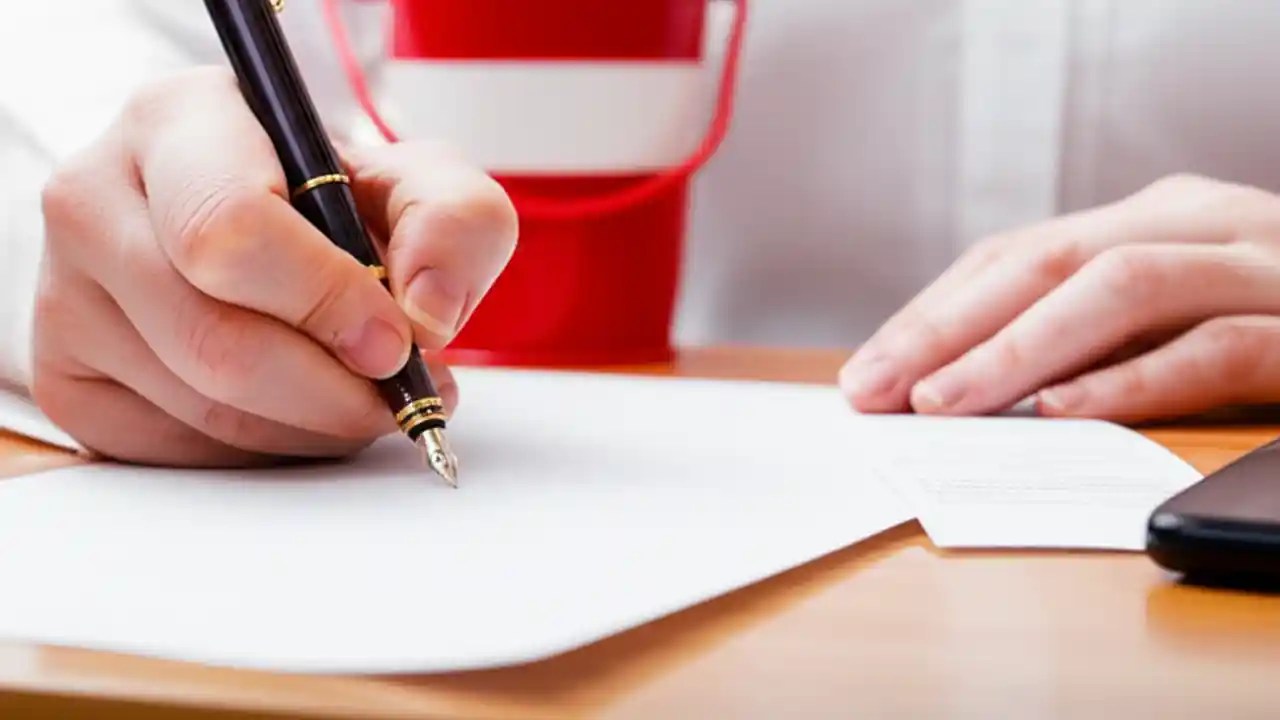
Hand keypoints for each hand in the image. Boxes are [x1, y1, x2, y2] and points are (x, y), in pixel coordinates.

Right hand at [32, 68, 516, 465]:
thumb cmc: (334, 202)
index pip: (231, 229)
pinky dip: (267, 448)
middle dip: (333, 389)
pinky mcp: (69, 379)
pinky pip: (180, 450)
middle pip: (215, 340)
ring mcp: (65, 296)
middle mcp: (94, 200)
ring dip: (314, 425)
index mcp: (177, 123)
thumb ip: (455, 224)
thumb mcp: (419, 183)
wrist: (266, 230)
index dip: (327, 302)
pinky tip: (300, 406)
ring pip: (203, 408)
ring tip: (363, 392)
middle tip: (400, 390)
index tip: (396, 341)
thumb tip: (426, 315)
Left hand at [840, 174, 1279, 421]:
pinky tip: (1064, 410)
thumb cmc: (1271, 323)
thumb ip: (1079, 331)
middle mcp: (1197, 225)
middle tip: (873, 390)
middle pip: (1044, 260)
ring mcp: (1258, 269)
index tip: (862, 374)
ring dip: (1017, 350)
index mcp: (1148, 218)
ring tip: (942, 404)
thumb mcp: (1164, 311)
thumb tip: (954, 381)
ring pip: (1120, 289)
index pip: (1010, 256)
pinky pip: (1215, 348)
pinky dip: (1132, 379)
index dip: (929, 313)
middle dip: (946, 329)